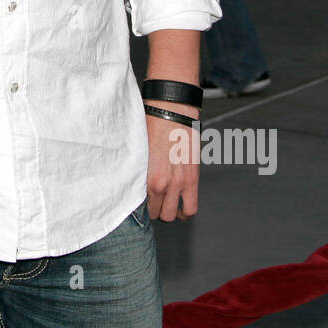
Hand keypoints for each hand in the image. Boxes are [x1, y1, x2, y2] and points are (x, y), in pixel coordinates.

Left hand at [144, 101, 199, 221]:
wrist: (172, 112)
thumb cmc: (152, 126)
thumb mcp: (139, 152)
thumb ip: (139, 171)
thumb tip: (135, 184)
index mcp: (144, 176)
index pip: (140, 207)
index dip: (141, 205)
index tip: (143, 201)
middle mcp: (160, 184)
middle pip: (155, 214)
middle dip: (155, 210)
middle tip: (155, 201)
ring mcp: (177, 184)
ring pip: (171, 216)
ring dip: (169, 212)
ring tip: (167, 204)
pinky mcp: (192, 180)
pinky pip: (190, 209)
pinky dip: (185, 212)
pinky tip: (181, 207)